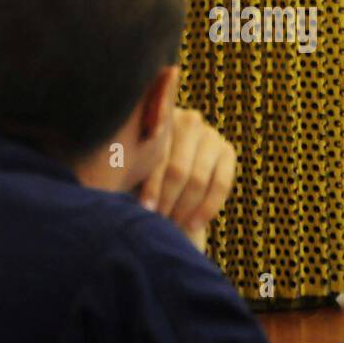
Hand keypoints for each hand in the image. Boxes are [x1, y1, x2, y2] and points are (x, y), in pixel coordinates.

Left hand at [139, 108, 235, 248]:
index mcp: (159, 117)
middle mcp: (188, 120)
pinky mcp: (227, 150)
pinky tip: (192, 225)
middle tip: (158, 220)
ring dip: (184, 208)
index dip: (152, 185)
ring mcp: (210, 134)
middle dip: (167, 200)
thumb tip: (116, 178)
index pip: (157, 156)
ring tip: (171, 224)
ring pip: (198, 179)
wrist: (172, 173)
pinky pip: (220, 185)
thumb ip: (128, 165)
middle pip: (178, 169)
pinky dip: (206, 209)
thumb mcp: (134, 164)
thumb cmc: (142, 170)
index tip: (145, 208)